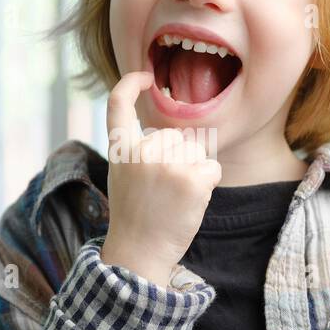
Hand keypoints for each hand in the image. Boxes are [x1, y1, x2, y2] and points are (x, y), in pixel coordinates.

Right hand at [98, 71, 221, 286]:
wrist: (139, 252)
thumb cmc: (135, 216)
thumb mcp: (124, 175)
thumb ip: (138, 149)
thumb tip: (169, 132)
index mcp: (120, 150)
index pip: (118, 104)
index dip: (131, 83)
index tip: (146, 76)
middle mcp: (141, 151)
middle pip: (175, 137)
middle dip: (177, 158)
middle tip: (162, 191)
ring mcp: (167, 163)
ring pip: (196, 152)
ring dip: (193, 172)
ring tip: (174, 198)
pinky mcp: (191, 178)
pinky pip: (212, 168)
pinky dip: (207, 185)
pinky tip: (189, 202)